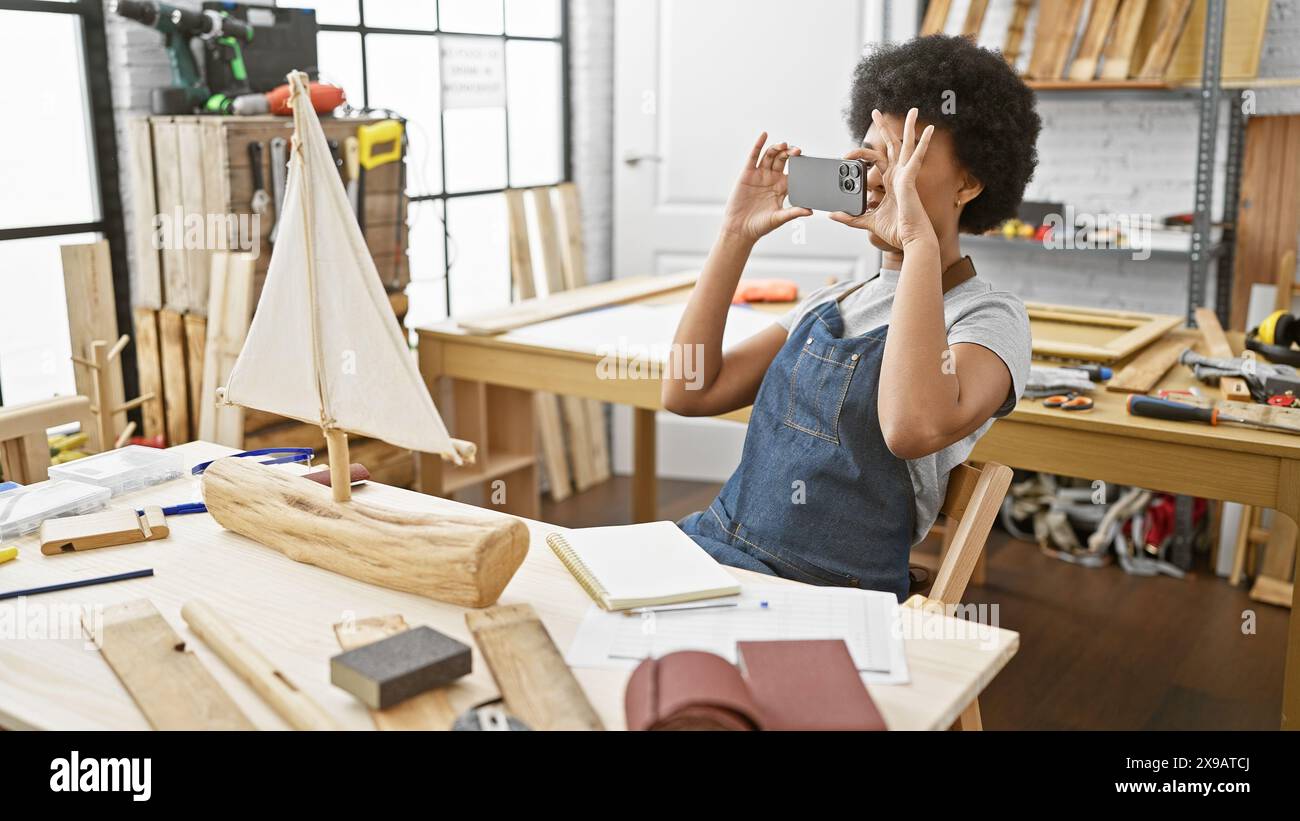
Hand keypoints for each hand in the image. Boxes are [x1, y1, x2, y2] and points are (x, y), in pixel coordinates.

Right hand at [720, 133, 811, 242]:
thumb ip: (793, 212)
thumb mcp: (779, 218)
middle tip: (797, 151)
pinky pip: (753, 157)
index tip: (806, 160)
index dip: (800, 164)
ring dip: (777, 148)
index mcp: (782, 188)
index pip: (794, 171)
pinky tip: (764, 135)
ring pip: (770, 156)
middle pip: (783, 160)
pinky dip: (758, 145)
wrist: (740, 229)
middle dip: (790, 153)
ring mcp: (760, 175)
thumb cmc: (760, 226)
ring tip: (783, 145)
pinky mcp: (747, 174)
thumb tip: (810, 211)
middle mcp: (772, 179)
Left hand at [831, 108, 936, 249]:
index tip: (845, 156)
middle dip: (884, 128)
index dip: (862, 154)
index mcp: (890, 182)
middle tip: (876, 111)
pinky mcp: (910, 179)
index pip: (876, 159)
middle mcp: (899, 175)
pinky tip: (930, 130)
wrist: (910, 240)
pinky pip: (916, 157)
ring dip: (909, 127)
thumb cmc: (896, 231)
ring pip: (906, 145)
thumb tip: (833, 215)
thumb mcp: (867, 221)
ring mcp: (906, 175)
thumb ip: (851, 217)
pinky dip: (923, 144)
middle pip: (891, 145)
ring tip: (913, 110)